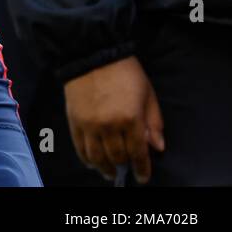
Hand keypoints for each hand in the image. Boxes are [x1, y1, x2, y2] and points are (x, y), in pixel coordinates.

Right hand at [64, 56, 165, 183]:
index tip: (143, 177)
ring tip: (109, 172)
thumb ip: (153, 122)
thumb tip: (156, 147)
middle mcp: (109, 126)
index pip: (137, 153)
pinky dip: (86, 158)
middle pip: (117, 156)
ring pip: (97, 156)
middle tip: (127, 169)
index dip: (142, 169)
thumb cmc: (125, 72)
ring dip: (104, 167)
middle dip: (124, 166)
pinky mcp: (74, 120)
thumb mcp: (148, 94)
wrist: (93, 53)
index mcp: (130, 119)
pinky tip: (91, 163)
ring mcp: (89, 124)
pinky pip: (79, 146)